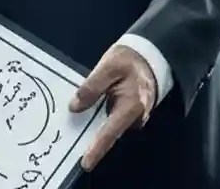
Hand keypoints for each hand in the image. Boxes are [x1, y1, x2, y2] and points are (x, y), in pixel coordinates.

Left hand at [68, 44, 156, 170]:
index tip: (85, 163)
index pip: (110, 133)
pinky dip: (99, 118)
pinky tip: (87, 111)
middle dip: (90, 139)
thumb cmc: (130, 60)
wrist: (150, 55)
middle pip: (108, 133)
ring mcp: (134, 117)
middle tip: (69, 138)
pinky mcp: (130, 114)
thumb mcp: (109, 66)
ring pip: (109, 126)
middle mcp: (135, 117)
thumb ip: (92, 87)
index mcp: (130, 106)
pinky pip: (112, 120)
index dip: (97, 149)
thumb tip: (75, 107)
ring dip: (93, 126)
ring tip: (74, 122)